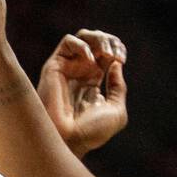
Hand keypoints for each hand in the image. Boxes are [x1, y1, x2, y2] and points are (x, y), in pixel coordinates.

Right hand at [37, 30, 127, 155]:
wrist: (69, 140)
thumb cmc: (91, 132)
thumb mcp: (116, 111)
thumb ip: (118, 87)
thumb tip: (115, 64)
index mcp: (92, 82)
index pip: (105, 53)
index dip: (117, 49)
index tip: (122, 59)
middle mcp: (79, 73)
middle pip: (96, 41)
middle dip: (110, 42)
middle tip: (115, 55)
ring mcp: (67, 69)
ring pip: (83, 36)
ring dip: (98, 39)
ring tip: (106, 54)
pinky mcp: (54, 67)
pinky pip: (68, 42)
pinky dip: (82, 45)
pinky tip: (91, 60)